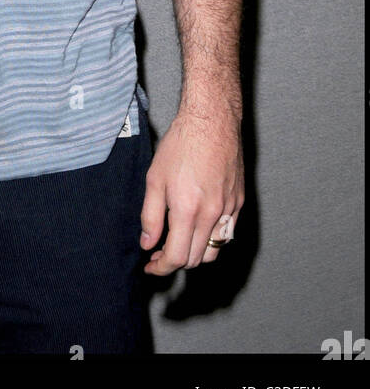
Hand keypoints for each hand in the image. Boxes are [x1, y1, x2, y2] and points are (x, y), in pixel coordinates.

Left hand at [140, 105, 243, 274]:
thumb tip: (148, 243)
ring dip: (195, 254)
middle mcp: (212, 214)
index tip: (150, 265)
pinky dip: (211, 240)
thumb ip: (151, 216)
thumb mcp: (155, 178)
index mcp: (188, 210)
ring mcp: (229, 209)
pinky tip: (197, 227)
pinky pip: (226, 233)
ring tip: (178, 242)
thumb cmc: (181, 144)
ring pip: (214, 251)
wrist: (211, 121)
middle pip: (196, 259)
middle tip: (159, 252)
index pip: (177, 257)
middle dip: (175, 262)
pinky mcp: (239, 202)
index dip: (161, 267)